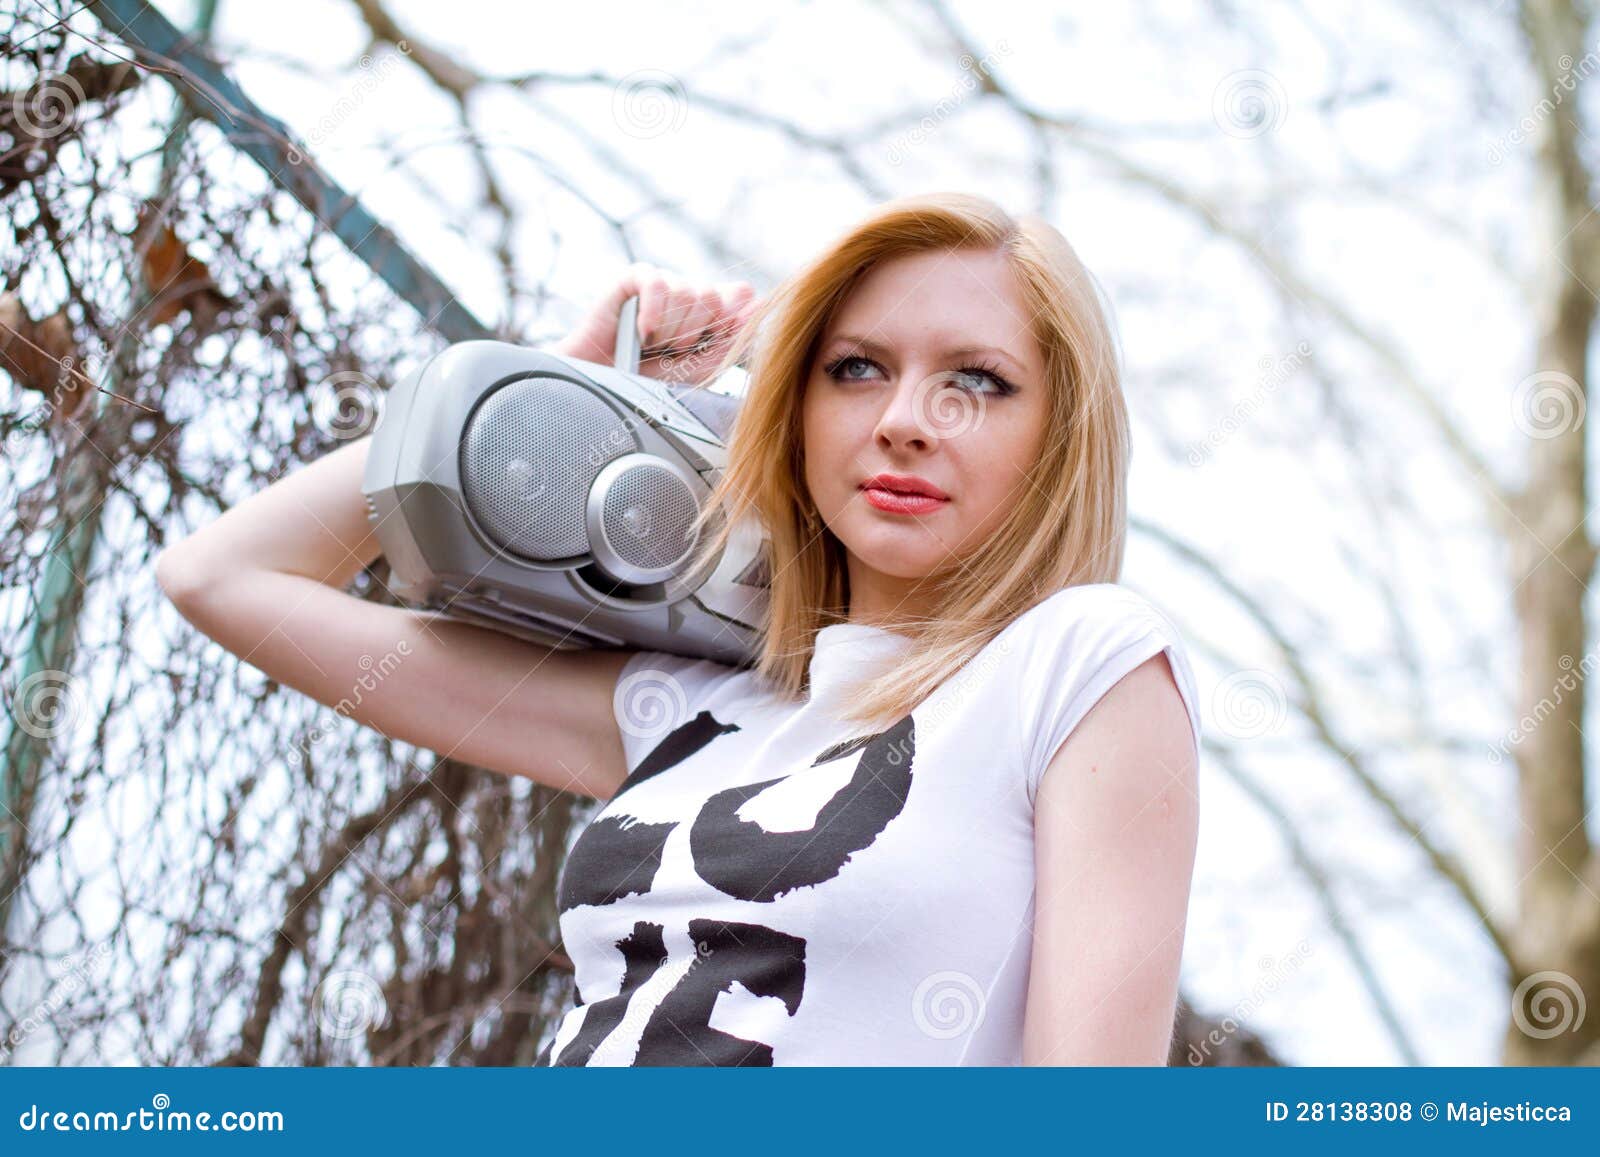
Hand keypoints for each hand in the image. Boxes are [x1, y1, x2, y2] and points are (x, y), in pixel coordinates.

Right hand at [555, 263, 758, 384]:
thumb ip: (728, 339)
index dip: (728, 322)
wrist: (601, 385)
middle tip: (670, 351)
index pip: (740, 296)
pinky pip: (659, 285)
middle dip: (693, 334)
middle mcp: (688, 292)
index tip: (707, 347)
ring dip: (669, 331)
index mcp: (709, 312)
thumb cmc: (647, 378)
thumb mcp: (698, 369)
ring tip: (651, 345)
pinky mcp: (634, 278)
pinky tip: (643, 333)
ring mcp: (662, 282)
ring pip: (686, 292)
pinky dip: (653, 315)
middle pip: (712, 296)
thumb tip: (756, 303)